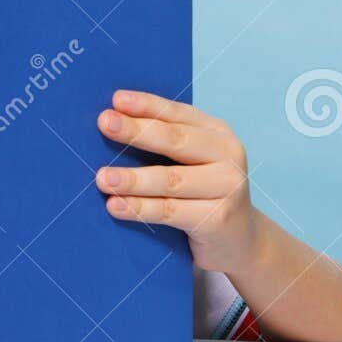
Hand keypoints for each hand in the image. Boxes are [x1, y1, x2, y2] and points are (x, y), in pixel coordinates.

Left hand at [93, 90, 260, 273]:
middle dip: (136, 131)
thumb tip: (112, 126)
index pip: (177, 114)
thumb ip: (164, 142)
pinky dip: (139, 208)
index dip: (147, 105)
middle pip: (176, 140)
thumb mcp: (192, 161)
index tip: (116, 100)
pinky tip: (115, 206)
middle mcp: (227, 156)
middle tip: (105, 123)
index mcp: (217, 133)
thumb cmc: (202, 193)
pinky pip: (170, 211)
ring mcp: (226, 188)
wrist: (239, 241)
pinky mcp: (217, 219)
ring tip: (102, 178)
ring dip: (132, 178)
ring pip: (171, 179)